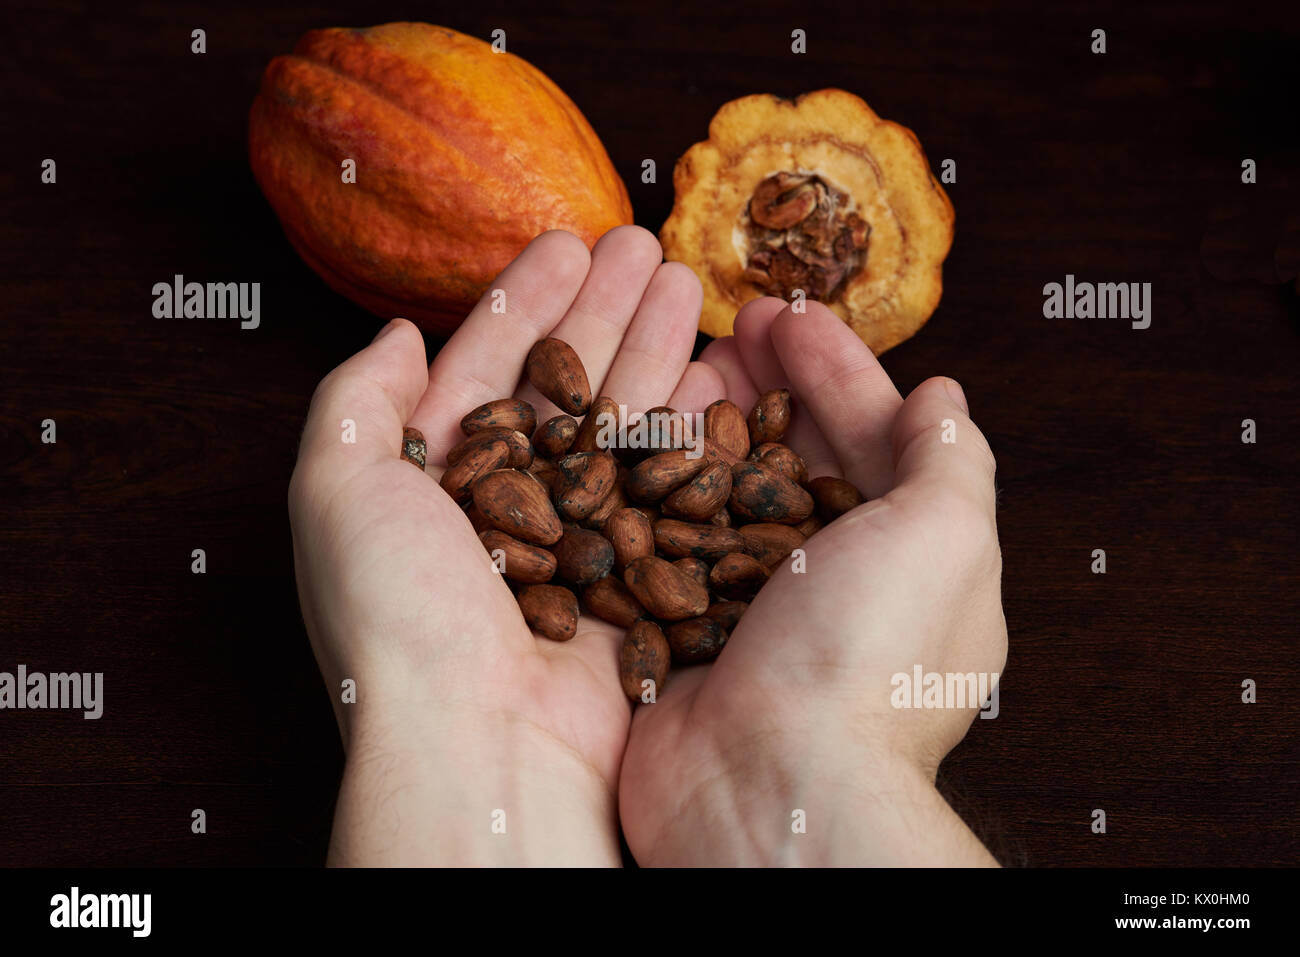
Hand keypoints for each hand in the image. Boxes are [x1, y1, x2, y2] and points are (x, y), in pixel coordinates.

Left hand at [288, 227, 715, 864]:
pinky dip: (687, 426)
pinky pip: (663, 485)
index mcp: (429, 484)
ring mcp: (573, 542)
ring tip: (688, 283)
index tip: (569, 241)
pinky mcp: (631, 577)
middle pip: (562, 386)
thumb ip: (356, 399)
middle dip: (603, 309)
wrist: (484, 740)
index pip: (484, 369)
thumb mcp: (335, 490)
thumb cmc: (399, 619)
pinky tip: (711, 373)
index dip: (526, 301)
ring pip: (619, 424)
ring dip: (652, 349)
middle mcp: (504, 508)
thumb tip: (397, 331)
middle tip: (646, 243)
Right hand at [618, 297, 1007, 865]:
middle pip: (796, 452)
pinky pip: (671, 536)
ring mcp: (756, 605)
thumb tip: (946, 397)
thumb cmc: (865, 657)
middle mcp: (834, 580)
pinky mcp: (687, 627)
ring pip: (731, 487)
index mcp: (908, 555)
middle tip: (724, 322)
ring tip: (678, 359)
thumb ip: (953, 460)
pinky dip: (658, 483)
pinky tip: (633, 436)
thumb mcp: (946, 537)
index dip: (834, 367)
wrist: (767, 781)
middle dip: (765, 382)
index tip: (786, 314)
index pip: (872, 435)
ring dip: (709, 420)